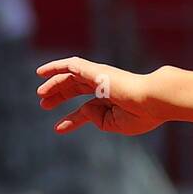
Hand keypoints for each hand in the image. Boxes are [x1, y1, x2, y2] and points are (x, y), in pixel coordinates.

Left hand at [36, 57, 164, 136]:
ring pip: (70, 76)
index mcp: (112, 100)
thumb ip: (98, 119)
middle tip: (43, 104)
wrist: (153, 101)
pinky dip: (55, 66)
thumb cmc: (141, 114)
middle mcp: (104, 85)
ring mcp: (99, 76)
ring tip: (40, 93)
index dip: (72, 119)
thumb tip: (83, 111)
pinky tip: (42, 73)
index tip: (58, 128)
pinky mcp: (95, 70)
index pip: (87, 108)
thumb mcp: (115, 124)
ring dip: (54, 84)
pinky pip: (71, 65)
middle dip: (59, 95)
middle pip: (76, 88)